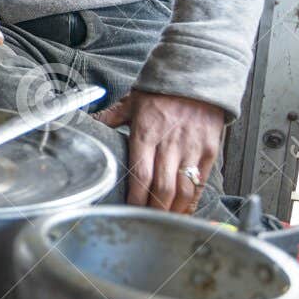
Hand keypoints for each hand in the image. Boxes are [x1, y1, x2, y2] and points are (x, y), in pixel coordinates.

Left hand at [94, 90, 223, 212]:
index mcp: (146, 133)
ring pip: (183, 189)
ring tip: (164, 222)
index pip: (140, 174)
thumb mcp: (131, 101)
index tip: (128, 210)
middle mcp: (170, 144)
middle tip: (146, 223)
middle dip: (153, 210)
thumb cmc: (162, 90)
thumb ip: (111, 118)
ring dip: (174, 210)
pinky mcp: (210, 151)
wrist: (198, 75)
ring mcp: (192, 149)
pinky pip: (201, 182)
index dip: (135, 198)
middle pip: (162, 188)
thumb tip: (88, 123)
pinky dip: (193, 200)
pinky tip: (184, 210)